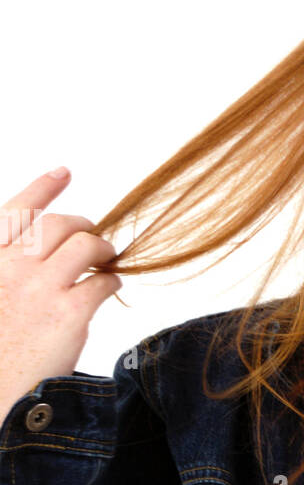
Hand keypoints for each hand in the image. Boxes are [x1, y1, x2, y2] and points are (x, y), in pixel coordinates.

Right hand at [0, 168, 121, 415]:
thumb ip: (11, 269)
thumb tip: (47, 255)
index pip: (17, 212)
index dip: (42, 188)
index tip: (63, 171)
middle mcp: (11, 268)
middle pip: (60, 224)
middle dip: (84, 225)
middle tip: (95, 240)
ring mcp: (40, 288)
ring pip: (86, 245)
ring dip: (103, 249)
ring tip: (107, 261)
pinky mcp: (68, 313)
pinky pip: (102, 281)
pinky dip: (111, 281)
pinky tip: (109, 287)